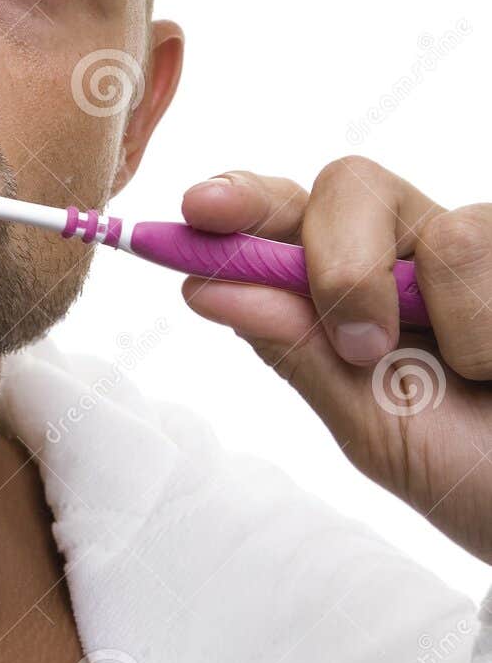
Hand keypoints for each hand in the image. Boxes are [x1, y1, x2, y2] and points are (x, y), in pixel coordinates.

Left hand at [179, 156, 491, 563]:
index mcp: (354, 290)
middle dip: (340, 261)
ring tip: (478, 377)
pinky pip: (477, 243)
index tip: (200, 208)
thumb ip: (299, 350)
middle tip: (362, 347)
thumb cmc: (475, 477)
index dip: (242, 201)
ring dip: (445, 321)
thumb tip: (205, 288)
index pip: (285, 219)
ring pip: (440, 227)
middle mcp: (415, 255)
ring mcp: (480, 249)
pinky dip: (483, 327)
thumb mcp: (373, 426)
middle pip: (348, 186)